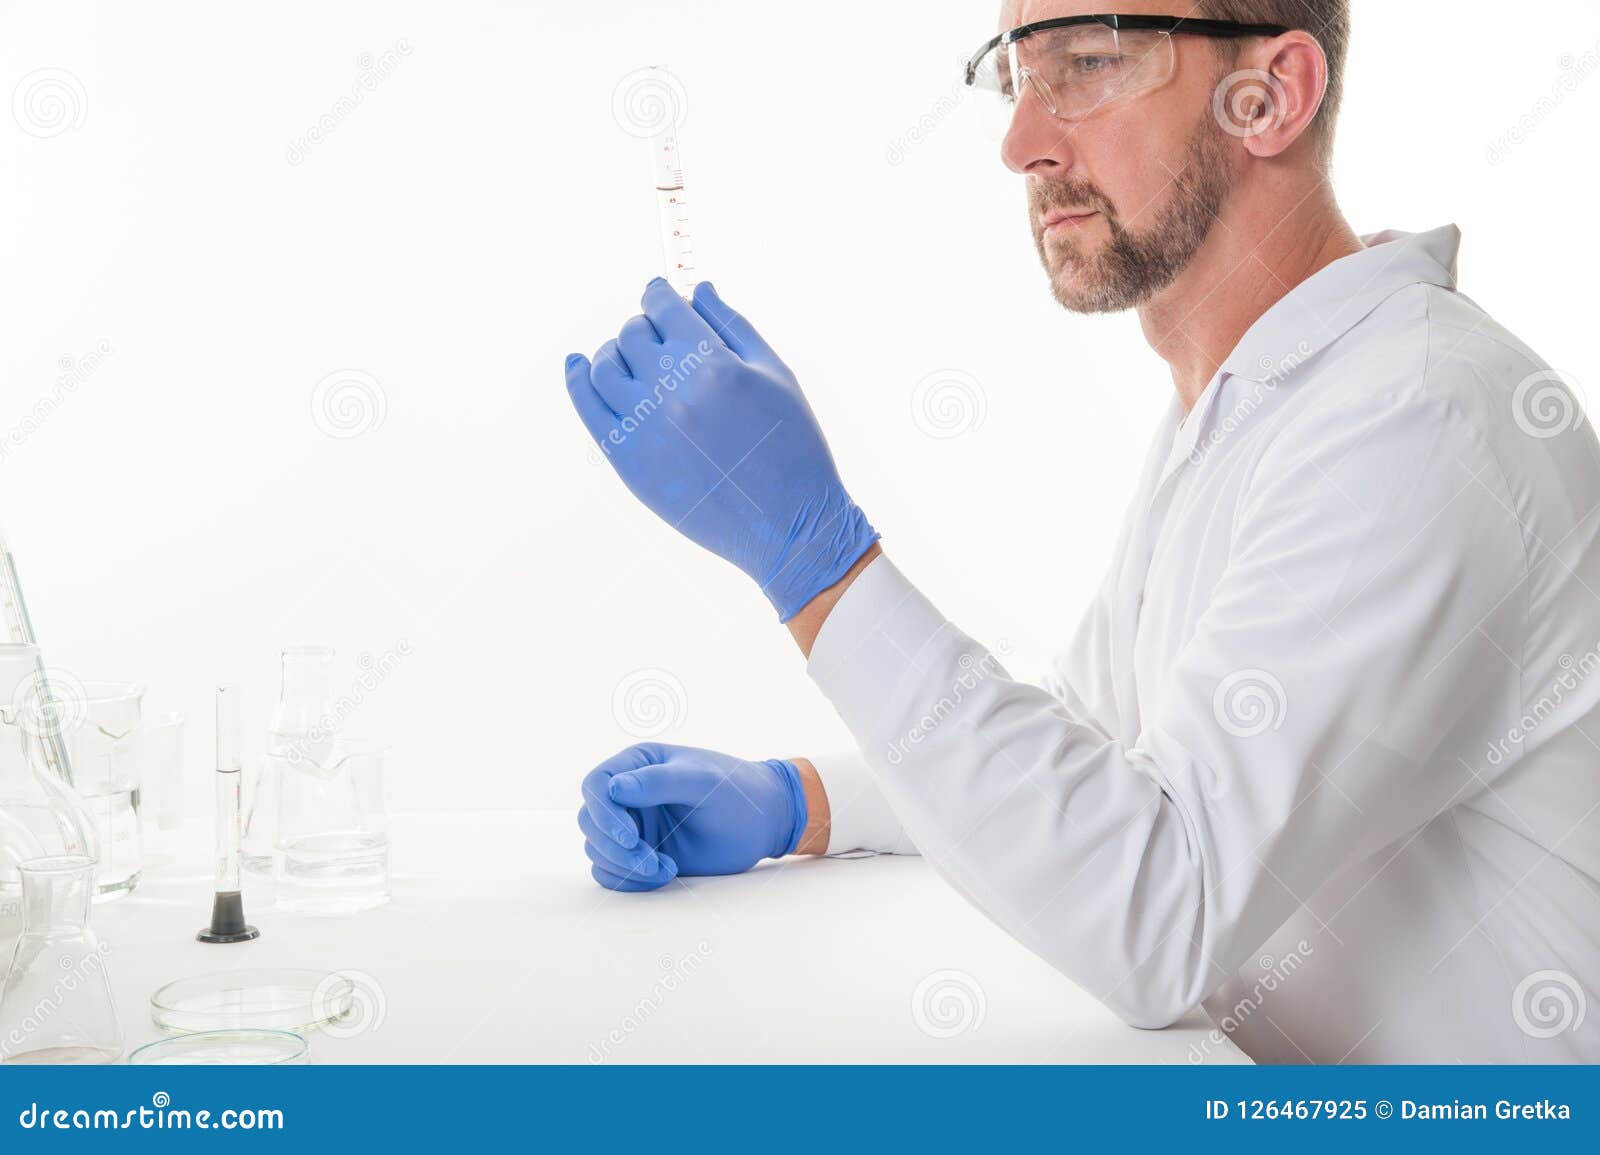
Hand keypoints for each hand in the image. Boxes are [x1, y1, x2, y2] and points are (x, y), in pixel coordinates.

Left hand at [565, 279, 878, 620]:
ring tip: (631, 359)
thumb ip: (733, 326)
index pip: (664, 306)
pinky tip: (578, 364)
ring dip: (614, 352)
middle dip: (645, 327)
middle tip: (660, 339)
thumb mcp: (776, 375)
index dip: (660, 295)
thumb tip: (697, 288)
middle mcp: (673, 392)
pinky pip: (588, 407)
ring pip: (604, 366)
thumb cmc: (792, 447)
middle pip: (632, 333)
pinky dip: (578, 378)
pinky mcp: (627, 461)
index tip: (660, 296)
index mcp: (713, 364)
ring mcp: (644, 428)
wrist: (788, 525)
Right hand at [578, 743, 807, 891]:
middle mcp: (628, 795)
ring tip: (667, 868)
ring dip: (625, 866)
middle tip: (650, 860)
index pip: (596, 786)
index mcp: (638, 765)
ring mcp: (633, 826)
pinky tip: (663, 875)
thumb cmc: (736, 792)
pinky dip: (629, 880)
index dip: (604, 813)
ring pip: (598, 850)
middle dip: (616, 847)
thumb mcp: (702, 782)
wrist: (763, 823)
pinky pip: (611, 872)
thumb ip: (658, 782)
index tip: (630, 836)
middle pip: (591, 822)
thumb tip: (613, 788)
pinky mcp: (640, 853)